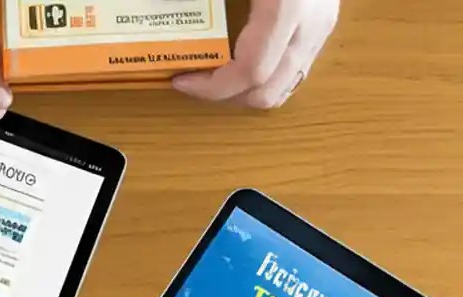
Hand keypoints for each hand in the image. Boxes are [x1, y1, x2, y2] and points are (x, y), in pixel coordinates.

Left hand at [173, 0, 340, 108]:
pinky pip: (294, 69)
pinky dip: (265, 76)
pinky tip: (241, 60)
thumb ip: (203, 0)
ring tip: (216, 75)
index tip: (181, 80)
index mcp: (286, 9)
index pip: (250, 71)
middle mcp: (310, 26)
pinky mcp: (326, 24)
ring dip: (246, 91)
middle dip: (225, 96)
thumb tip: (160, 7)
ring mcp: (322, 27)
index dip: (212, 87)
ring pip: (285, 86)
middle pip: (267, 92)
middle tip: (195, 82)